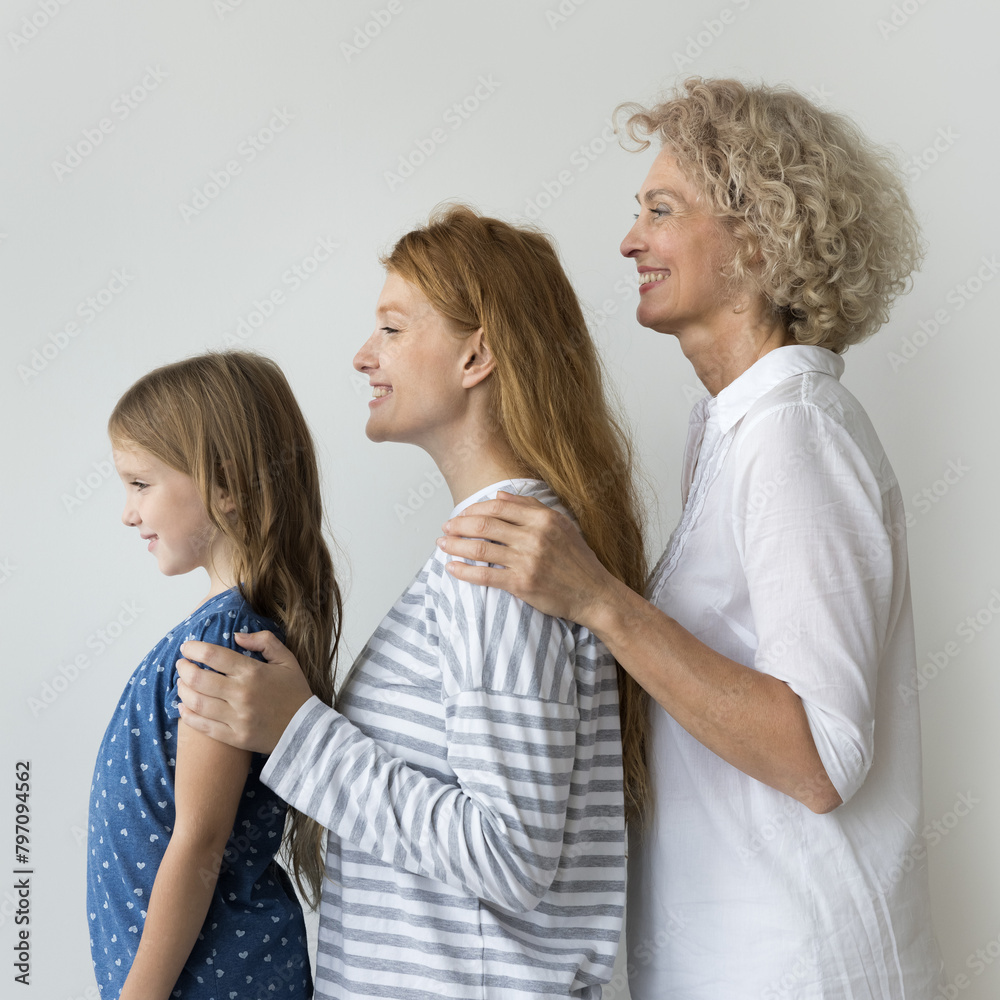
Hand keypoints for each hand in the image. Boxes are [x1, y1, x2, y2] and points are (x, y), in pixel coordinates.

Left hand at [176, 631, 312, 753]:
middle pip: (199, 678)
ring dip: (183, 691)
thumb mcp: (287, 660)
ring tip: (181, 684)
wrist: (307, 729)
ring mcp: (237, 718)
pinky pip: (203, 726)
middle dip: (184, 669)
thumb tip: (236, 636)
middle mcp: (242, 694)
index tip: (187, 647)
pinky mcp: (234, 737)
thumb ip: (264, 641)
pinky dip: (188, 715)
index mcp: (253, 672)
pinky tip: (184, 707)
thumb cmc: (295, 692)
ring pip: (197, 702)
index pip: (214, 655)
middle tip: (181, 665)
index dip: (194, 649)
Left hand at [436, 491, 618, 627]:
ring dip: (455, 546)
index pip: (498, 507)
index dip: (474, 509)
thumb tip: (498, 495)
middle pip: (485, 525)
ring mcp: (528, 561)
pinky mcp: (522, 584)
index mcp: (544, 518)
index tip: (461, 514)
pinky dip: (464, 571)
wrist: (594, 594)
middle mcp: (535, 537)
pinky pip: (485, 576)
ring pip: (481, 549)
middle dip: (459, 525)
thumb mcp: (561, 525)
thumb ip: (530, 507)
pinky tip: (451, 568)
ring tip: (442, 545)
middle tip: (445, 528)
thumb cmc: (577, 560)